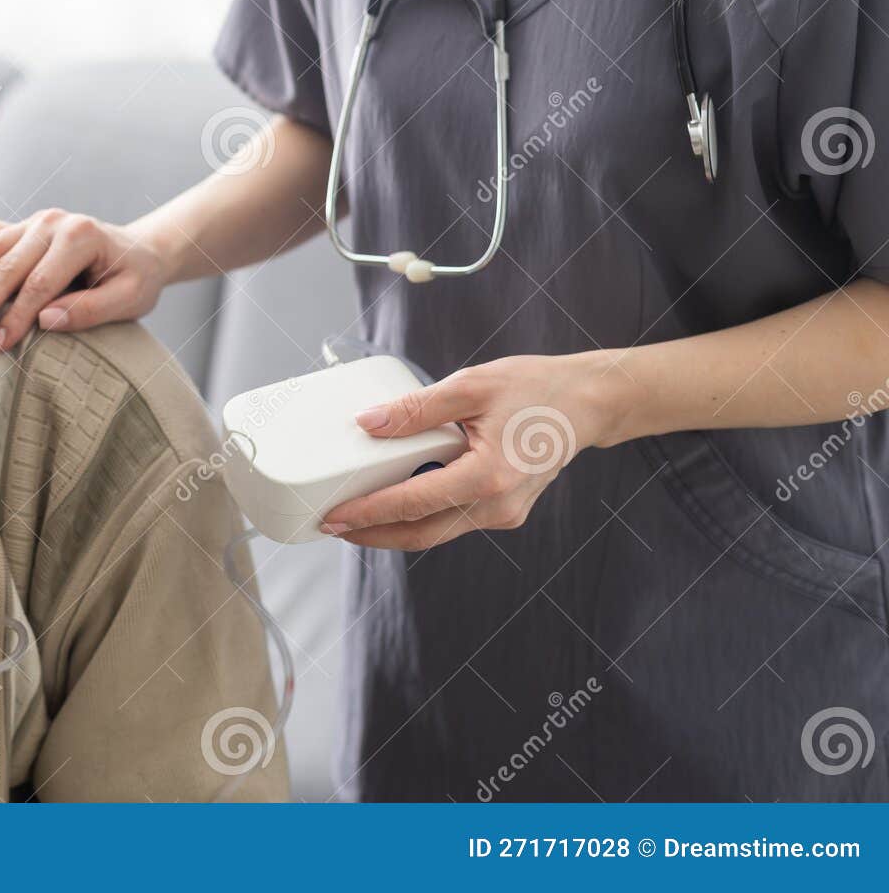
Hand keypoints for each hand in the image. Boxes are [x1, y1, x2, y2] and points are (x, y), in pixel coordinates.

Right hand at [0, 209, 169, 352]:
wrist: (142, 250)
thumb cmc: (136, 279)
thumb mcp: (130, 299)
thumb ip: (91, 309)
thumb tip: (45, 320)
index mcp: (80, 237)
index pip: (39, 284)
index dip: (17, 317)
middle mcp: (54, 223)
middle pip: (10, 266)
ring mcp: (37, 221)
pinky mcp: (26, 226)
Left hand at [319, 353, 617, 550]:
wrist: (588, 403)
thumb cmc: (536, 389)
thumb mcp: (471, 386)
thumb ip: (417, 409)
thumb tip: (367, 424)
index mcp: (489, 476)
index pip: (413, 503)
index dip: (368, 513)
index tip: (333, 517)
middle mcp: (498, 505)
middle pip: (421, 533)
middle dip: (372, 534)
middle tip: (332, 525)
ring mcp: (504, 513)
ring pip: (436, 531)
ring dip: (394, 527)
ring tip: (355, 515)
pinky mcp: (505, 510)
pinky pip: (453, 520)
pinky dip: (420, 515)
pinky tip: (395, 500)